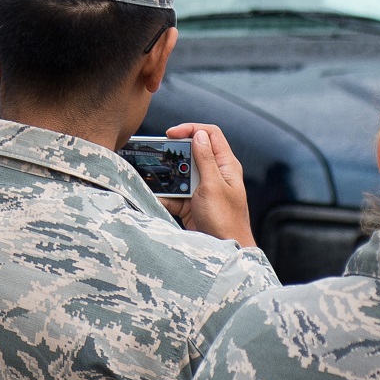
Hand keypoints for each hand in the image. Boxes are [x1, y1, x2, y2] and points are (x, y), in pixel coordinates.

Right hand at [162, 124, 256, 247]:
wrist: (225, 251)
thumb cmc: (225, 219)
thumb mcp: (213, 185)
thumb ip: (205, 159)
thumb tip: (199, 135)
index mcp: (226, 165)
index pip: (210, 135)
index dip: (191, 129)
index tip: (171, 134)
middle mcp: (215, 174)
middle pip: (192, 153)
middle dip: (174, 155)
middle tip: (159, 157)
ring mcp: (203, 189)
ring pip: (180, 174)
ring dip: (168, 177)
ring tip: (153, 178)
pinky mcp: (192, 204)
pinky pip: (175, 194)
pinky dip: (165, 196)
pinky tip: (155, 198)